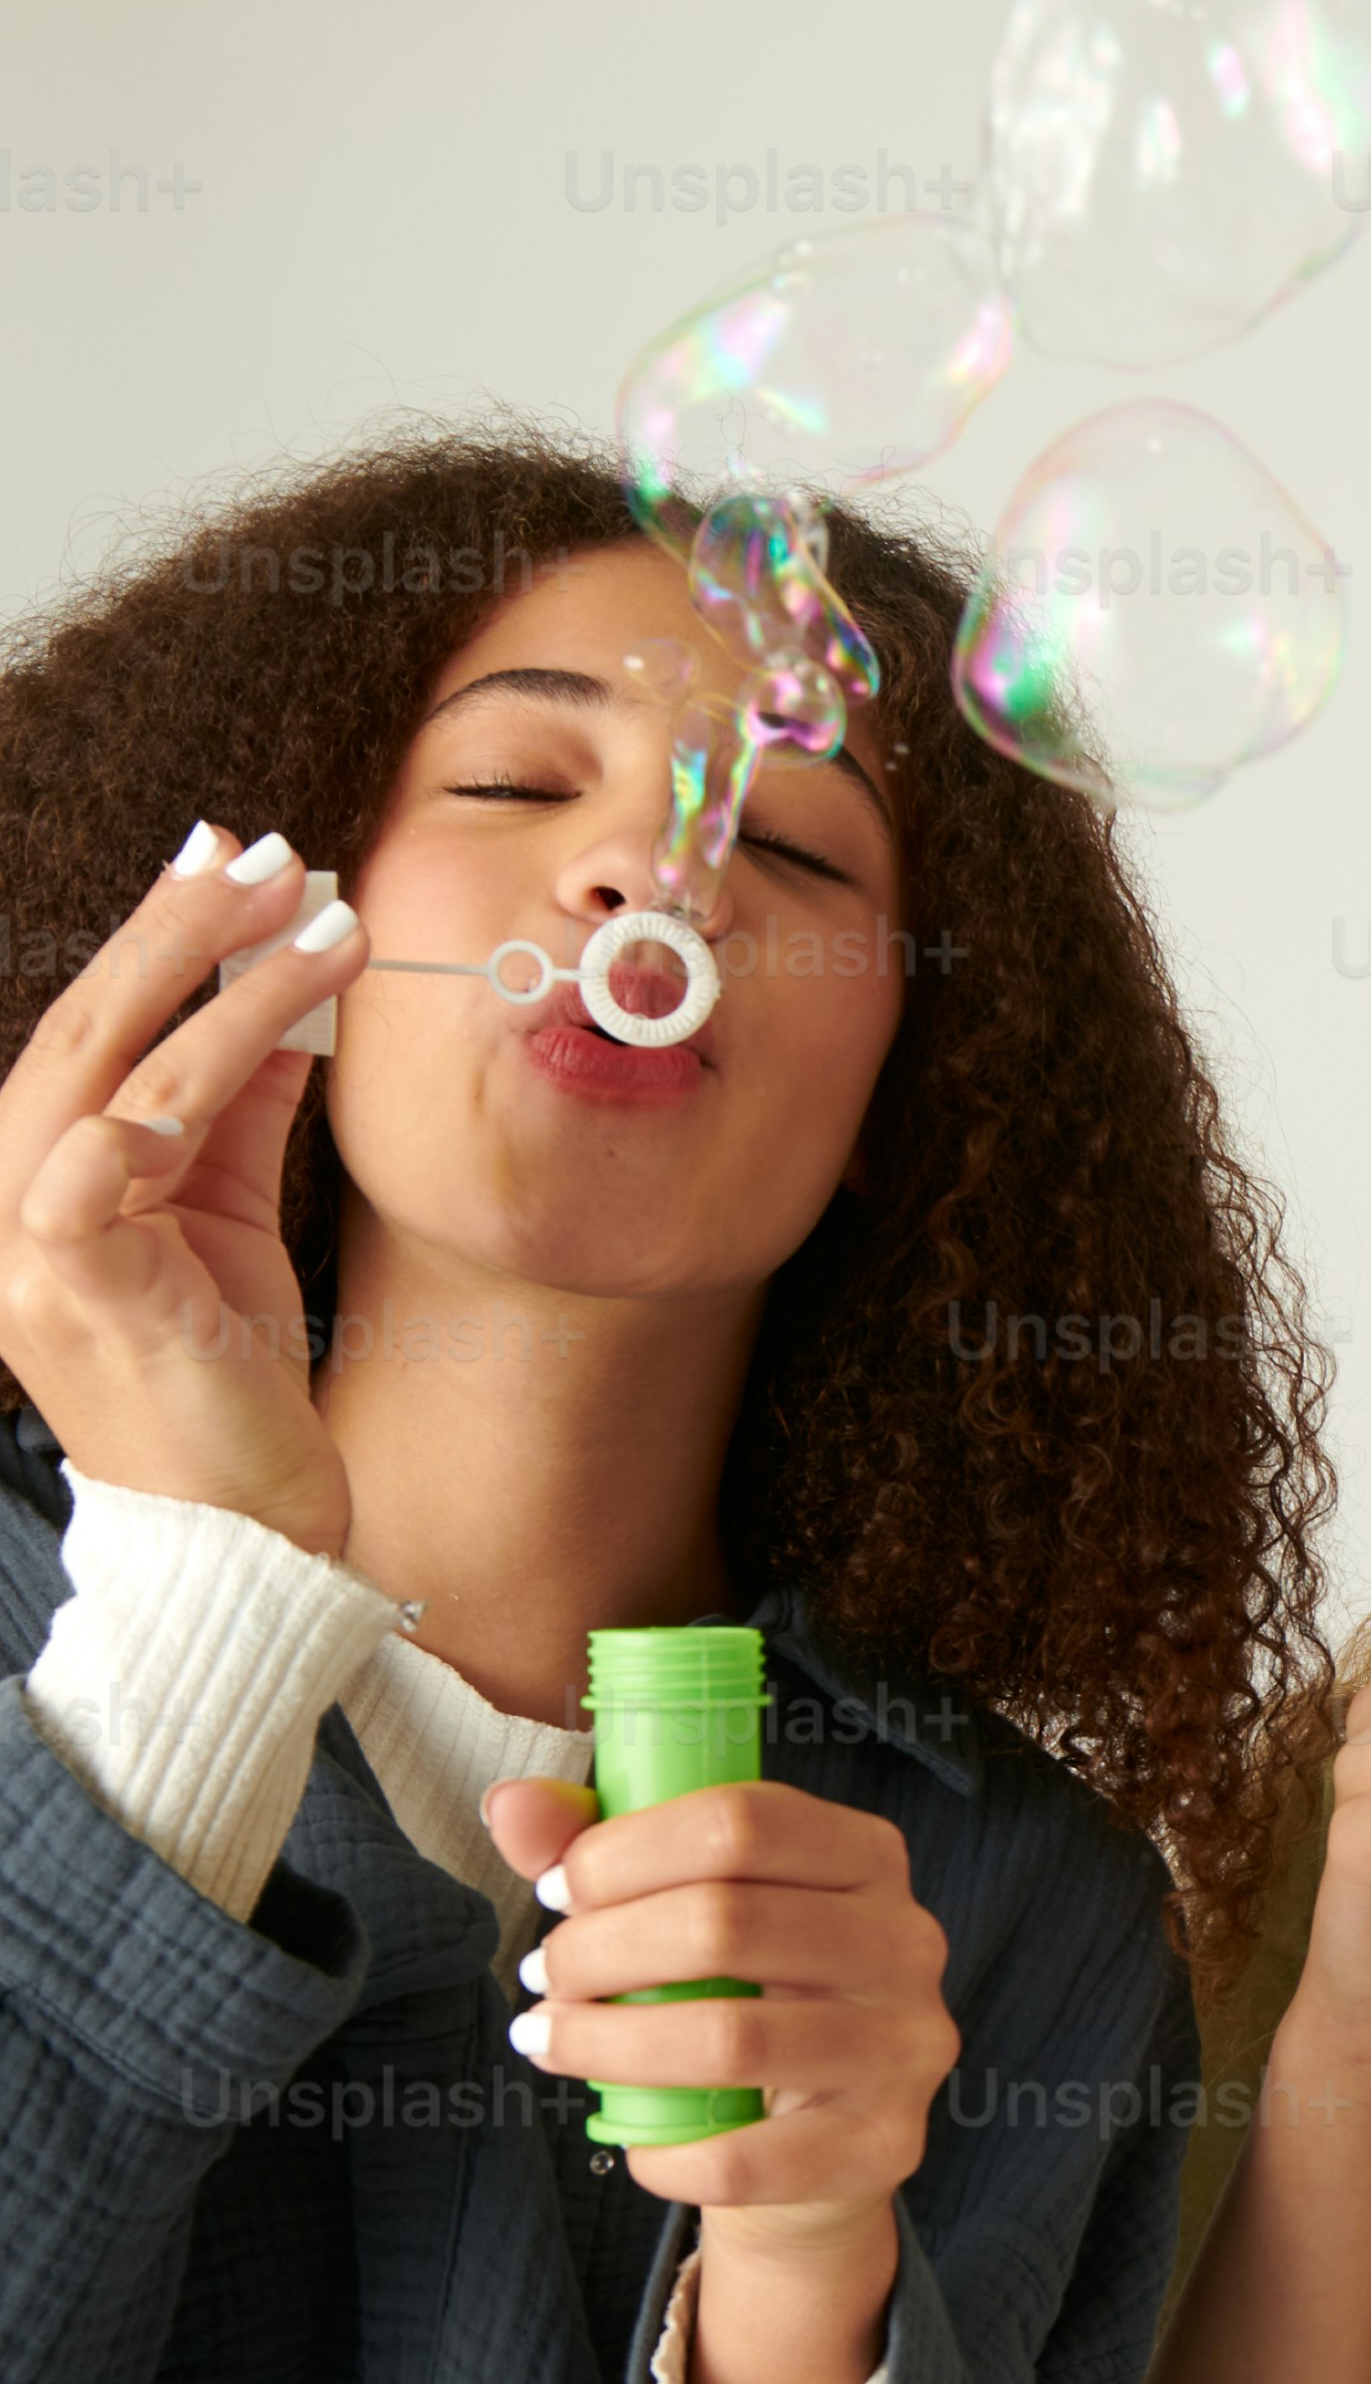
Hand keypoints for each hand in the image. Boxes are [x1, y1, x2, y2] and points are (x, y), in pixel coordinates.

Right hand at [0, 825, 367, 1553]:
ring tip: (325, 927)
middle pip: (89, 1026)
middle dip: (186, 927)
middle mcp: (2, 1203)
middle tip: (274, 853)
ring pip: (124, 1080)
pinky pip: (103, 1173)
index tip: (233, 851)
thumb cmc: (226, 1379)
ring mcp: (25, 1252)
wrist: (243, 1532)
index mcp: (32, 1173)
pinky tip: (259, 1038)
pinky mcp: (77, 1295)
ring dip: (232, 991)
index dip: (161, 932)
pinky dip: (169, 1101)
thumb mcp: (230, 1216)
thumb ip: (240, 1105)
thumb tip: (281, 989)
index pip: (91, 1024)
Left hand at [487, 1771, 954, 2383]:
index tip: (559, 1892)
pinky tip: (633, 2142)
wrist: (825, 2139)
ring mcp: (904, 2046)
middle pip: (725, 1922)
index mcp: (865, 1856)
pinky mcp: (883, 2143)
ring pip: (732, 2038)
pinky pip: (750, 2158)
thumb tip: (511, 1808)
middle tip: (546, 1976)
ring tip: (553, 2043)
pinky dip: (667, 2154)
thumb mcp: (685, 1905)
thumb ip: (603, 1850)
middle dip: (601, 1949)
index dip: (626, 1851)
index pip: (740, 1822)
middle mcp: (905, 1941)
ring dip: (609, 2044)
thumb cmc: (747, 1997)